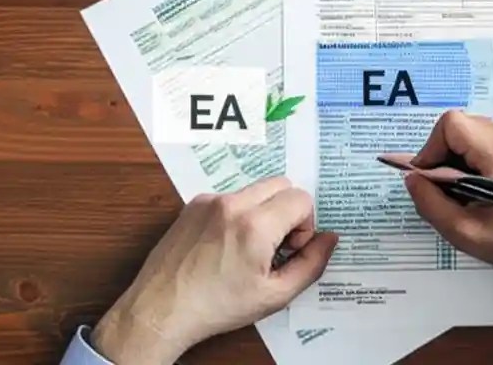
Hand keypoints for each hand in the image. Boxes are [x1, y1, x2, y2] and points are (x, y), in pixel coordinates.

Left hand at [90, 177, 337, 364]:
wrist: (162, 309)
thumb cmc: (217, 306)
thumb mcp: (275, 295)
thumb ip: (311, 264)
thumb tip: (330, 239)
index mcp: (256, 226)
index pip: (302, 198)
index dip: (305, 225)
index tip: (290, 249)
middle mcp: (233, 204)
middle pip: (281, 184)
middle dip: (288, 211)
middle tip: (276, 245)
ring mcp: (210, 201)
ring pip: (256, 189)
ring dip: (263, 211)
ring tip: (249, 248)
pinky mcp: (194, 204)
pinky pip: (231, 197)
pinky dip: (238, 214)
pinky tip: (226, 245)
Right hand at [404, 111, 492, 276]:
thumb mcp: (465, 232)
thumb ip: (430, 203)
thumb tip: (413, 179)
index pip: (451, 124)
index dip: (431, 148)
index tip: (430, 177)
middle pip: (462, 127)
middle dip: (445, 155)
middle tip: (448, 190)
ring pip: (475, 133)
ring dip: (462, 158)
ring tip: (468, 192)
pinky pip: (491, 140)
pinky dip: (479, 158)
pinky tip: (485, 188)